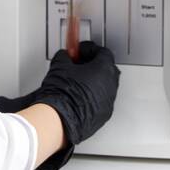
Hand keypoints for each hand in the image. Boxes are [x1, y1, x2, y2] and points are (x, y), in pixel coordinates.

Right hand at [0, 41, 120, 169]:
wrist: (60, 119)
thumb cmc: (62, 94)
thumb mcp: (59, 65)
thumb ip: (65, 56)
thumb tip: (65, 56)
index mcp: (104, 69)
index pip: (103, 52)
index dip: (89, 50)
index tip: (79, 51)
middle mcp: (111, 85)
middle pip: (106, 68)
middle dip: (92, 65)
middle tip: (78, 65)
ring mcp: (109, 101)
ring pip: (104, 86)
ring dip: (93, 82)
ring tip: (76, 82)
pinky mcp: (104, 115)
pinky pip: (101, 100)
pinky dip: (92, 96)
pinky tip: (77, 97)